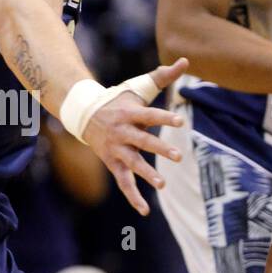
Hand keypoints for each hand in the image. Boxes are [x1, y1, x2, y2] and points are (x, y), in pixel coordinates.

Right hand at [82, 57, 187, 214]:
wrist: (85, 114)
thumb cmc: (119, 100)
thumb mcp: (139, 86)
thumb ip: (163, 75)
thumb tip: (186, 60)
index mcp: (130, 113)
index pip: (149, 115)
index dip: (164, 117)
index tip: (180, 121)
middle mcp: (123, 132)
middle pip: (143, 141)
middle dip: (159, 149)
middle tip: (178, 157)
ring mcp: (117, 150)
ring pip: (132, 164)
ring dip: (146, 174)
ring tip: (162, 184)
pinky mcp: (113, 164)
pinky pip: (124, 183)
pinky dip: (133, 197)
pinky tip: (145, 211)